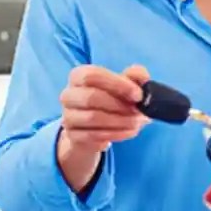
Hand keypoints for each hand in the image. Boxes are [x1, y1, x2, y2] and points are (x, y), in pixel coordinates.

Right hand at [55, 64, 150, 192]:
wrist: (98, 126)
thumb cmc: (112, 98)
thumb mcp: (126, 84)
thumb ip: (136, 75)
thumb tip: (142, 78)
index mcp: (78, 75)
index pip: (93, 75)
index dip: (117, 84)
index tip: (138, 95)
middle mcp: (68, 94)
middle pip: (91, 97)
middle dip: (119, 105)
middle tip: (138, 111)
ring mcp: (68, 116)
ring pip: (92, 118)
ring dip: (120, 121)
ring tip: (136, 122)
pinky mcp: (73, 135)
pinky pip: (94, 135)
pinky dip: (116, 134)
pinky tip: (129, 131)